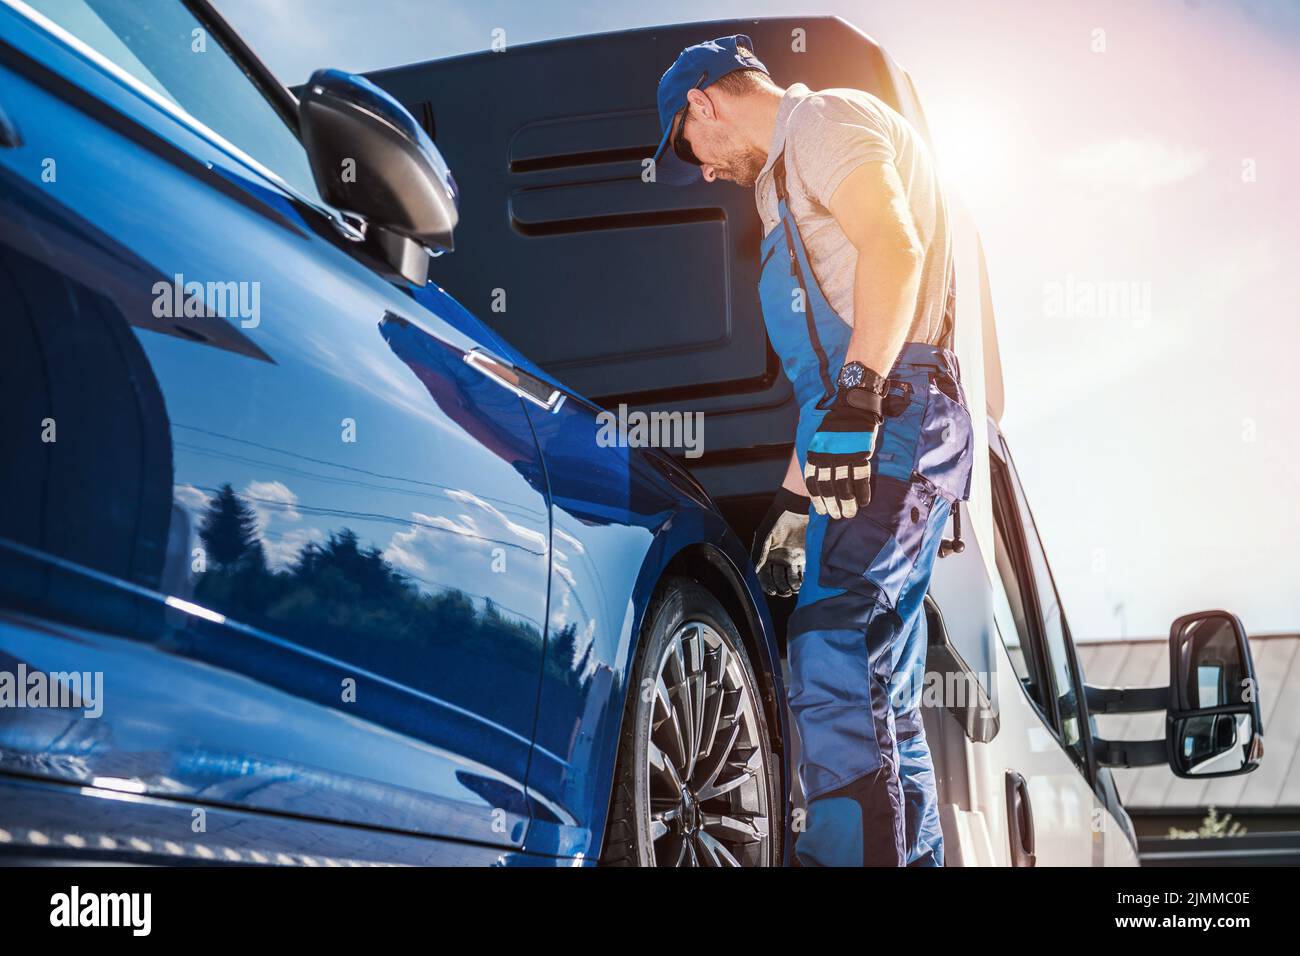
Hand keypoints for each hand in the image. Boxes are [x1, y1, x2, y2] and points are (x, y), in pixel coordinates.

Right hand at [752, 488, 808, 596]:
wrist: (795, 508)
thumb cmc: (776, 520)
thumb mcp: (764, 536)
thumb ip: (759, 554)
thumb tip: (755, 572)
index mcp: (766, 556)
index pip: (764, 576)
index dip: (767, 586)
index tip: (772, 592)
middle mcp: (778, 559)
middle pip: (777, 580)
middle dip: (780, 588)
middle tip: (784, 592)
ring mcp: (791, 558)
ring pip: (790, 578)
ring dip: (791, 586)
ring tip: (794, 588)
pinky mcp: (804, 556)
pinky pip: (803, 572)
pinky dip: (802, 580)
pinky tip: (802, 585)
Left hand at [804, 390, 880, 519]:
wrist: (852, 403)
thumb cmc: (835, 422)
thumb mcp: (819, 438)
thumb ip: (818, 456)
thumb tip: (819, 479)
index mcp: (815, 452)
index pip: (813, 482)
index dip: (817, 499)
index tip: (821, 511)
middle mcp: (827, 456)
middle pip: (828, 487)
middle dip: (832, 505)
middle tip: (837, 516)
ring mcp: (844, 455)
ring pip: (844, 486)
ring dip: (848, 503)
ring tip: (850, 513)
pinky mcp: (860, 453)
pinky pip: (861, 477)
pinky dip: (863, 492)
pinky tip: (864, 501)